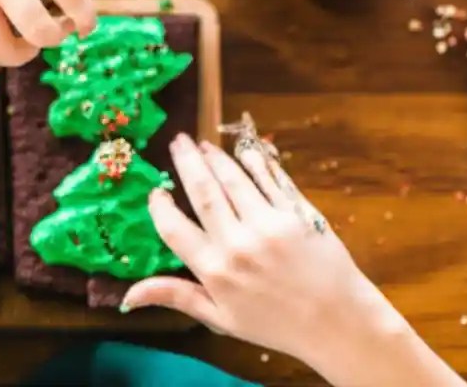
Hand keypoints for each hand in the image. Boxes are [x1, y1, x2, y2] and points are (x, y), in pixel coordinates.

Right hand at [0, 0, 95, 66]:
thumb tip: (78, 15)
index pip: (72, 0)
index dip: (86, 21)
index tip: (84, 25)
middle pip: (40, 33)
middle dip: (56, 38)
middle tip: (55, 30)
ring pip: (2, 50)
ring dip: (24, 55)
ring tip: (27, 43)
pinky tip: (0, 44)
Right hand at [123, 135, 421, 378]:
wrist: (337, 323)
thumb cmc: (276, 325)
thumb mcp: (221, 318)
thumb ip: (176, 296)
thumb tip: (128, 296)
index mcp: (216, 270)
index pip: (174, 228)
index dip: (159, 207)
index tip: (155, 192)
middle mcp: (239, 243)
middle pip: (203, 192)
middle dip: (187, 162)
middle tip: (178, 141)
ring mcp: (270, 225)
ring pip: (235, 179)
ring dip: (217, 157)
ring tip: (204, 144)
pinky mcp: (299, 213)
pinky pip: (271, 179)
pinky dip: (255, 162)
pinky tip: (244, 151)